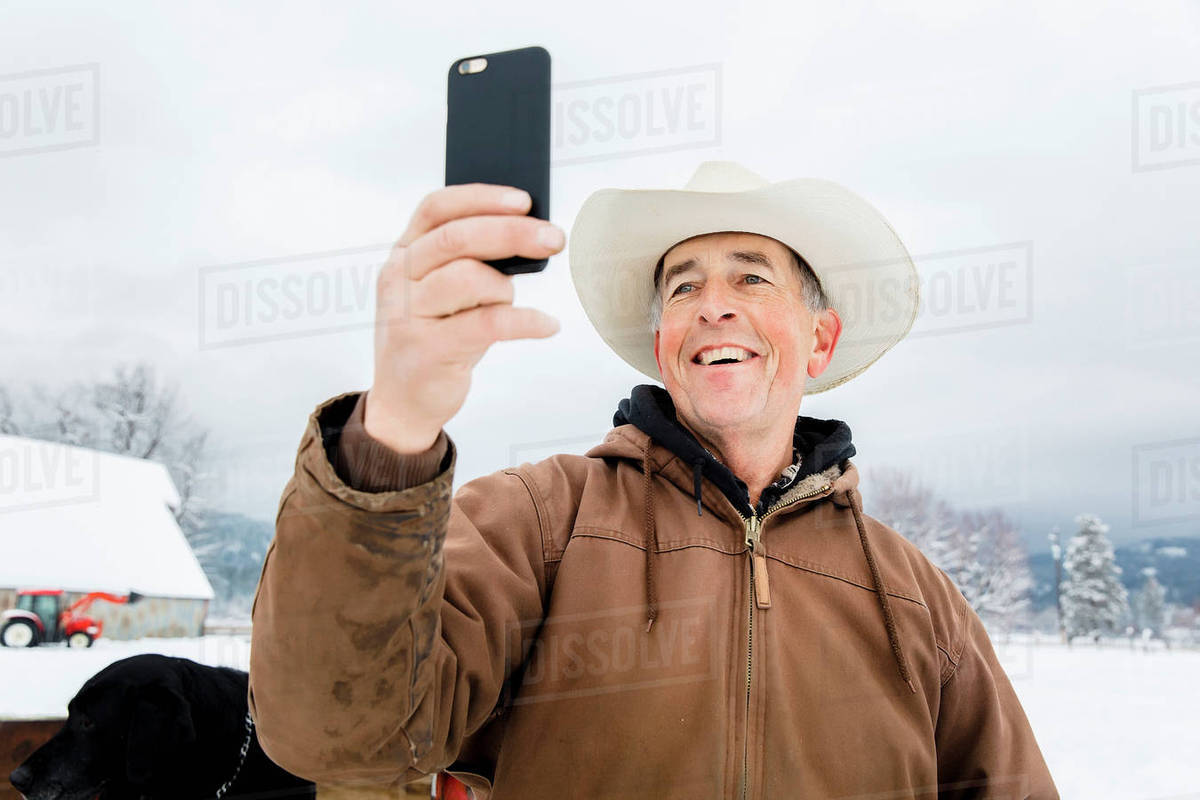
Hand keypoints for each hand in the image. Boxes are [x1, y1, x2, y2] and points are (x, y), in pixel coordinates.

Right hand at [364, 184, 564, 453]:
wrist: (403, 400)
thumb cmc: (436, 335)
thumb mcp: (442, 292)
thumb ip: (468, 261)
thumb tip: (527, 235)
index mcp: (404, 253)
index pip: (436, 208)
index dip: (481, 197)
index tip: (524, 199)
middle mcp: (399, 278)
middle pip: (456, 237)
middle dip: (511, 232)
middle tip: (554, 238)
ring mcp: (408, 314)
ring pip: (466, 277)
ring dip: (504, 285)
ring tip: (512, 299)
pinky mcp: (427, 349)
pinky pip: (486, 324)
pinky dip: (524, 321)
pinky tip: (547, 324)